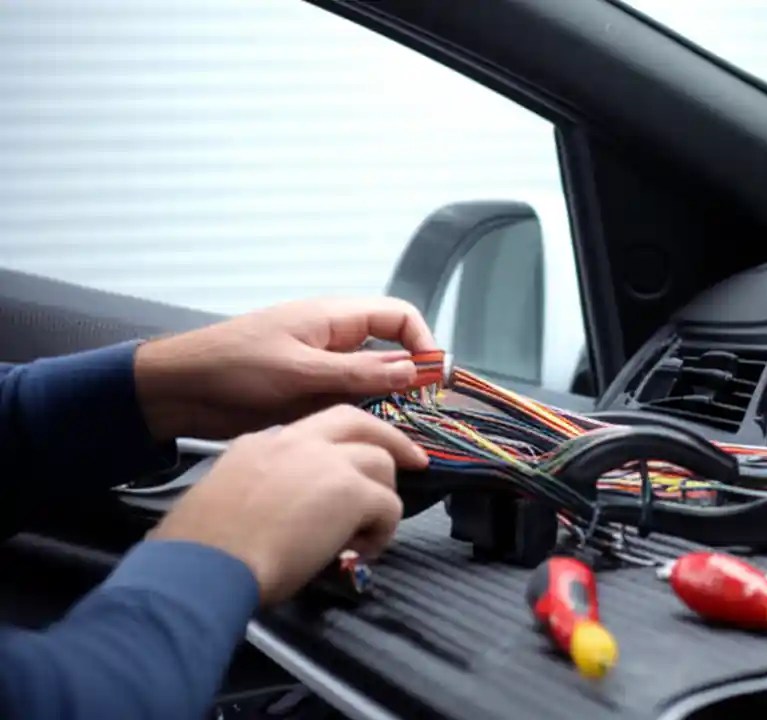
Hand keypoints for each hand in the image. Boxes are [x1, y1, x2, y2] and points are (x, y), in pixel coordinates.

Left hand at [134, 297, 434, 439]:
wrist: (177, 390)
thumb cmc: (233, 368)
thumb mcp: (299, 372)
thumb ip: (358, 373)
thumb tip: (412, 371)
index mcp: (334, 317)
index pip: (399, 316)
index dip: (423, 342)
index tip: (433, 380)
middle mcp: (335, 339)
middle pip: (391, 349)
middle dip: (410, 377)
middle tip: (422, 413)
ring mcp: (322, 367)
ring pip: (373, 379)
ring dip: (387, 402)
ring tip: (397, 433)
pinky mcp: (309, 393)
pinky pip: (349, 400)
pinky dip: (362, 416)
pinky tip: (365, 439)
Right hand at [149, 405, 427, 604]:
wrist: (208, 564)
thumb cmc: (206, 549)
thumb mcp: (229, 499)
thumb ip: (264, 490)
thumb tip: (286, 511)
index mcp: (264, 443)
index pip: (317, 428)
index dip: (346, 441)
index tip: (359, 456)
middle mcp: (297, 441)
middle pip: (358, 422)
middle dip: (390, 439)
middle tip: (414, 461)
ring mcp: (328, 461)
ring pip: (381, 463)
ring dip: (381, 498)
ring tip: (364, 534)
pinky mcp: (351, 490)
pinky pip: (389, 506)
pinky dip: (383, 532)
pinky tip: (361, 552)